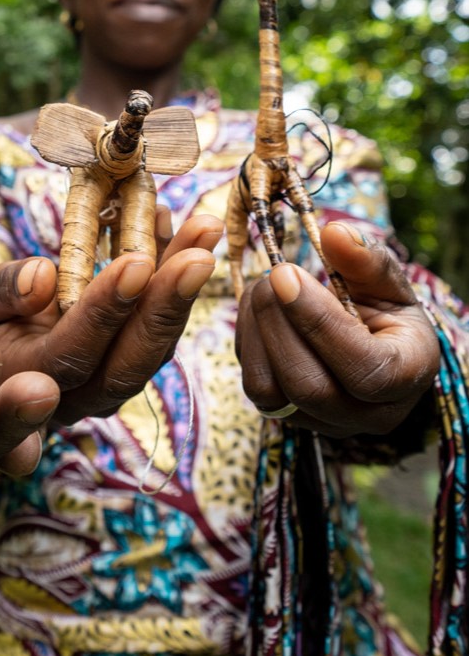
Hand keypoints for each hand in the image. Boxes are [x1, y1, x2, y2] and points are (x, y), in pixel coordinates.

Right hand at [0, 213, 222, 426]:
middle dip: (166, 305)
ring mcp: (115, 387)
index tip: (135, 261)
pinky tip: (192, 236)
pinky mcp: (138, 366)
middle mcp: (81, 396)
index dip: (105, 309)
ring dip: (185, 289)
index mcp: (33, 379)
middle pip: (131, 363)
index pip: (74, 350)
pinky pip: (164, 331)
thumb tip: (42, 274)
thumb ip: (6, 289)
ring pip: (158, 348)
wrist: (10, 364)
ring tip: (204, 231)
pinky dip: (178, 282)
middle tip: (197, 256)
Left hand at [237, 221, 438, 435]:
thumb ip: (366, 259)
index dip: (319, 323)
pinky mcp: (287, 416)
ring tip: (262, 289)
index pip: (365, 369)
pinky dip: (247, 342)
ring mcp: (324, 421)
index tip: (286, 273)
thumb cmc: (384, 311)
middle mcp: (369, 414)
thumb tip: (336, 233)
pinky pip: (254, 385)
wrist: (371, 344)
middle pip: (309, 386)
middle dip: (278, 323)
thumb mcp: (385, 282)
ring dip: (255, 332)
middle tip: (269, 275)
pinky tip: (256, 311)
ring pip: (270, 393)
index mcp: (408, 377)